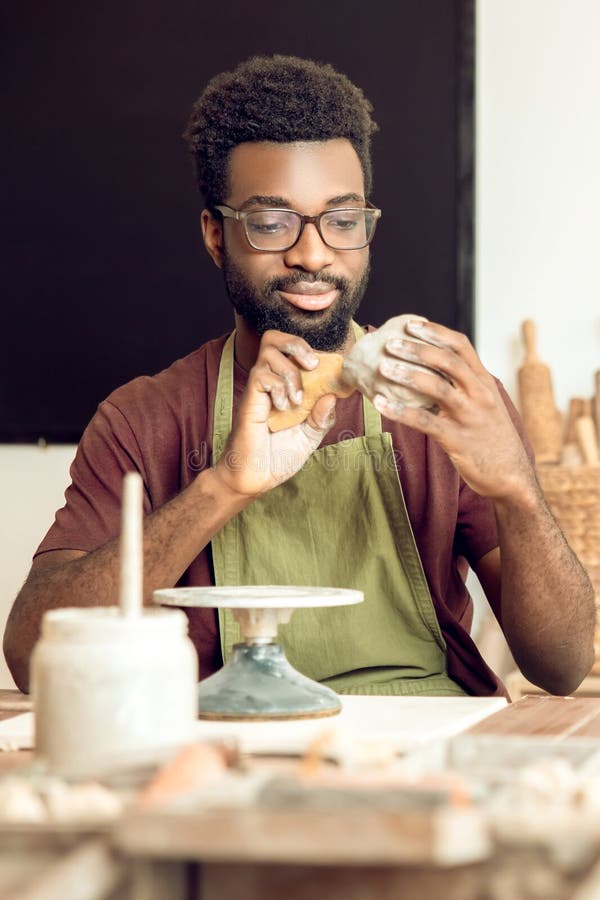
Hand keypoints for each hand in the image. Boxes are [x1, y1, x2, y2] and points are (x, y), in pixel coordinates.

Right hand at [214, 330, 336, 497]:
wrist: (254, 479)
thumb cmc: (277, 458)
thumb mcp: (309, 438)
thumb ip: (322, 418)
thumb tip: (333, 395)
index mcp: (283, 387)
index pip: (291, 351)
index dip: (311, 351)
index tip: (328, 369)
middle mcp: (269, 383)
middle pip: (273, 338)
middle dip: (297, 344)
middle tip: (312, 365)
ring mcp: (257, 391)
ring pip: (269, 351)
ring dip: (291, 372)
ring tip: (297, 400)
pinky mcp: (249, 401)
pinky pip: (262, 375)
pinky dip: (279, 387)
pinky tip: (285, 408)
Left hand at [371, 319, 536, 500]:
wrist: (511, 476)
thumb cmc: (492, 439)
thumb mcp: (485, 405)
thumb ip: (465, 386)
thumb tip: (433, 369)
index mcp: (484, 382)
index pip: (461, 346)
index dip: (435, 332)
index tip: (411, 324)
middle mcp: (479, 394)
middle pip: (447, 361)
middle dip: (417, 348)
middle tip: (390, 342)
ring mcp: (469, 416)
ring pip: (436, 387)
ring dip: (406, 374)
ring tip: (382, 367)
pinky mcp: (457, 439)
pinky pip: (424, 421)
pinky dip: (400, 410)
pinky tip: (380, 403)